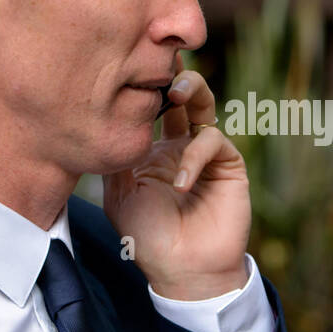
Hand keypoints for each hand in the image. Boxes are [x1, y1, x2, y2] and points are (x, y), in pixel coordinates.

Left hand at [102, 53, 250, 299]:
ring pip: (204, 106)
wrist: (183, 269)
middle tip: (163, 61)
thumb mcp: (120, 195)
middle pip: (180, 96)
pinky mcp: (228, 165)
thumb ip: (116, 157)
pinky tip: (181, 183)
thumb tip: (104, 118)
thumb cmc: (148, 238)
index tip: (128, 65)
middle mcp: (180, 146)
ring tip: (177, 91)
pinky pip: (213, 141)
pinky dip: (195, 156)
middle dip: (173, 73)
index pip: (150, 109)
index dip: (143, 87)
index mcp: (153, 151)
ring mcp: (205, 154)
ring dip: (193, 89)